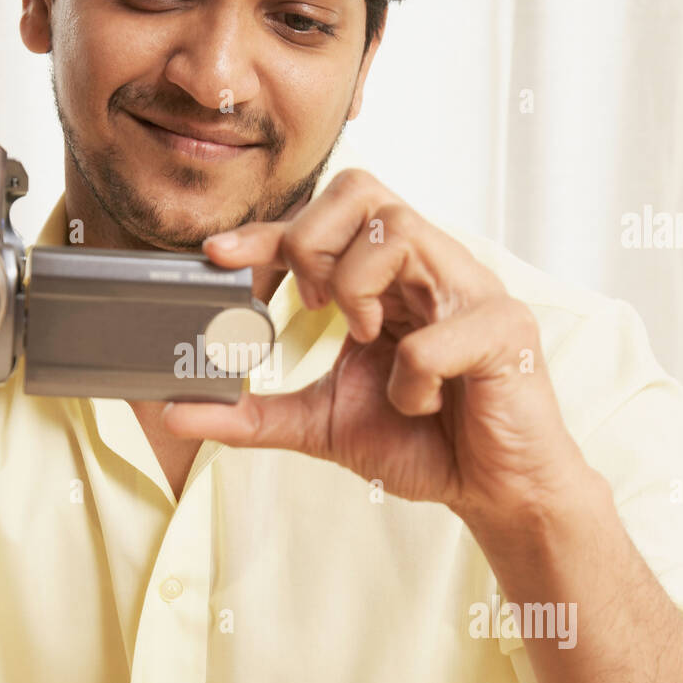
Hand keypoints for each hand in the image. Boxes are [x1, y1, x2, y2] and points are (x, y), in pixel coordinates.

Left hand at [161, 168, 591, 525]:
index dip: (266, 230)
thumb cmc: (423, 442)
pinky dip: (411, 377)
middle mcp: (429, 268)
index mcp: (388, 278)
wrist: (494, 491)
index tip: (217, 256)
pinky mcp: (508, 331)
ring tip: (367, 343)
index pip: (323, 221)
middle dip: (312, 243)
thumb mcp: (320, 424)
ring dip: (359, 291)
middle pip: (360, 191)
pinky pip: (438, 334)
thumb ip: (252, 413)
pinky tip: (420, 403)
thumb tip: (175, 413)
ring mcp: (471, 291)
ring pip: (397, 232)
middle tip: (307, 304)